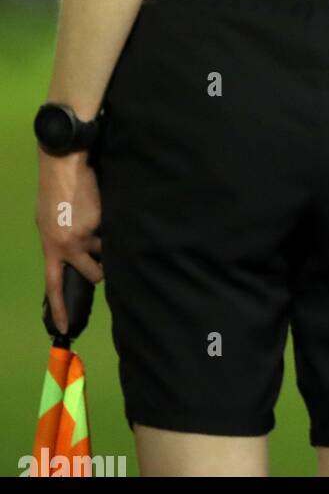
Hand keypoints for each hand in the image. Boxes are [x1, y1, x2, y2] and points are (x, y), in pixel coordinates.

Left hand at [37, 150, 102, 333]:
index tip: (63, 327)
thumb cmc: (54, 192)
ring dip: (110, 243)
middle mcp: (68, 247)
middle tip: (103, 256)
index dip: (59, 308)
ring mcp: (86, 236)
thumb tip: (69, 255)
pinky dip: (114, 224)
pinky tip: (107, 210)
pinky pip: (114, 232)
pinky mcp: (102, 223)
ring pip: (108, 253)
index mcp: (51, 247)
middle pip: (93, 273)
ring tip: (105, 224)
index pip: (54, 285)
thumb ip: (58, 242)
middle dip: (101, 268)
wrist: (64, 166)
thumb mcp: (47, 222)